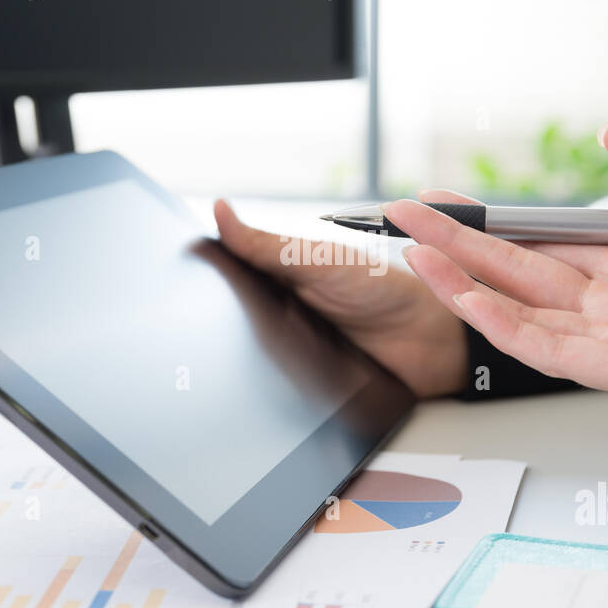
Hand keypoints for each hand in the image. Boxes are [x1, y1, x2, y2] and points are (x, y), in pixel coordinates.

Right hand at [213, 198, 468, 397]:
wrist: (435, 342)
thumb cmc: (386, 290)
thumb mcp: (321, 261)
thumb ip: (270, 245)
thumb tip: (219, 211)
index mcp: (279, 277)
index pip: (226, 277)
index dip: (200, 278)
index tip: (173, 277)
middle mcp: (281, 314)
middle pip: (229, 324)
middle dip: (210, 327)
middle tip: (191, 327)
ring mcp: (292, 351)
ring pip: (247, 362)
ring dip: (237, 363)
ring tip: (219, 359)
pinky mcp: (305, 389)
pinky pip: (275, 395)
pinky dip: (265, 394)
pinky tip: (256, 391)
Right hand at [390, 121, 607, 401]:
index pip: (545, 245)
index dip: (494, 224)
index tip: (452, 199)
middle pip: (517, 275)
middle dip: (459, 247)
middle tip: (404, 217)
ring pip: (520, 313)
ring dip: (463, 285)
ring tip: (415, 250)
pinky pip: (549, 349)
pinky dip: (500, 325)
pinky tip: (464, 295)